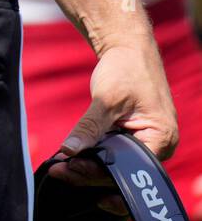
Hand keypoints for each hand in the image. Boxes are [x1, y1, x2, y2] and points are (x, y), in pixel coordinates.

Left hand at [47, 36, 177, 213]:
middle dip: (88, 173)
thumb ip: (89, 127)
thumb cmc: (126, 68)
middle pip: (121, 172)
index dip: (98, 172)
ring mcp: (146, 144)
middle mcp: (158, 148)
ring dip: (88, 167)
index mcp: (161, 140)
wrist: (128, 47)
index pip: (128, 170)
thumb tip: (68, 151)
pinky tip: (71, 159)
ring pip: (115, 166)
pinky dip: (94, 156)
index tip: (69, 170)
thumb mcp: (106, 98)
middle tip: (58, 171)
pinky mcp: (132, 138)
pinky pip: (113, 155)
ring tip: (60, 168)